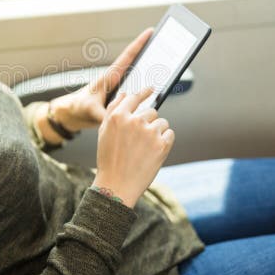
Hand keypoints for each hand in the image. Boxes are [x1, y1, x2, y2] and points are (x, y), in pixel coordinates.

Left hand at [48, 27, 154, 132]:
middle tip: (164, 46)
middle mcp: (116, 81)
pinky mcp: (120, 100)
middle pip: (136, 64)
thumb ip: (103, 114)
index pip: (127, 56)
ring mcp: (119, 90)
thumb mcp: (90, 110)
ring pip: (138, 80)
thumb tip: (116, 119)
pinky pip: (136, 95)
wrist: (71, 115)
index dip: (139, 43)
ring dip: (150, 76)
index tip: (150, 31)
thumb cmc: (77, 107)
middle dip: (149, 54)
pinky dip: (145, 94)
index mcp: (109, 77)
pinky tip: (154, 97)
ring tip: (163, 71)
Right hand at [92, 85, 174, 207]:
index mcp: (118, 116)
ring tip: (145, 148)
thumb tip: (124, 94)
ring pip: (162, 122)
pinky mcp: (162, 145)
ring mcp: (149, 132)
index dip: (143, 93)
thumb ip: (114, 110)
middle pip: (151, 111)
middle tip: (140, 140)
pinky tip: (153, 152)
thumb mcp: (104, 132)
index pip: (135, 97)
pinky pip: (170, 134)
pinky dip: (165, 141)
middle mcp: (134, 121)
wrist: (117, 184)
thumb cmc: (109, 158)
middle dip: (148, 122)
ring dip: (157, 132)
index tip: (152, 89)